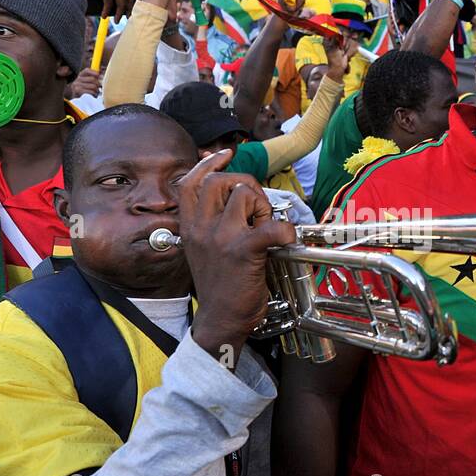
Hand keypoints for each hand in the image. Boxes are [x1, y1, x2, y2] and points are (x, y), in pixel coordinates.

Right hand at [66, 67, 101, 97]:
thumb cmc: (86, 92)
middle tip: (99, 88)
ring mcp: (76, 85)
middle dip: (98, 84)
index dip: (94, 72)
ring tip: (95, 93)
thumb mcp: (89, 83)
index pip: (87, 70)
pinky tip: (93, 96)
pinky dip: (94, 94)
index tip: (99, 75)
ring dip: (96, 91)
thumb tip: (102, 76)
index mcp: (80, 76)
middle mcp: (77, 80)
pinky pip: (91, 92)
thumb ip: (94, 78)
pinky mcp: (78, 91)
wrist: (79, 102)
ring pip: (93, 86)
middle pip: (92, 79)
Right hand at [178, 150, 296, 361]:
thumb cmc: (219, 286)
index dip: (208, 163)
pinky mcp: (244, 251)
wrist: (221, 320)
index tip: (226, 155)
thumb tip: (232, 199)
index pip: (190, 183)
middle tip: (255, 208)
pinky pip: (272, 225)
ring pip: (244, 195)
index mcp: (190, 227)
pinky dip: (285, 229)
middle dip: (244, 185)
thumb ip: (210, 224)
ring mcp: (221, 238)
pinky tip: (285, 238)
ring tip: (265, 226)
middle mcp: (201, 228)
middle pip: (220, 181)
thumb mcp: (202, 249)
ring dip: (262, 205)